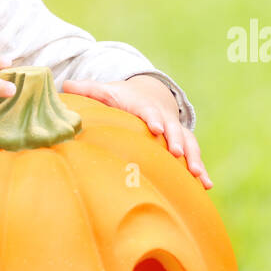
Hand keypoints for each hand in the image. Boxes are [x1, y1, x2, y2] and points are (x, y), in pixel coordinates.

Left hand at [61, 75, 211, 187]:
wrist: (148, 94)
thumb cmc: (121, 97)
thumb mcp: (103, 91)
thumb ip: (86, 90)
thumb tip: (64, 84)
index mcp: (145, 107)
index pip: (150, 111)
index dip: (153, 118)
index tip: (155, 127)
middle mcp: (165, 119)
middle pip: (173, 129)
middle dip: (176, 140)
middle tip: (177, 153)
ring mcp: (177, 132)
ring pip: (189, 144)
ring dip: (194, 159)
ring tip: (198, 176)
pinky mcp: (184, 144)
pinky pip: (194, 157)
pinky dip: (201, 170)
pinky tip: (207, 186)